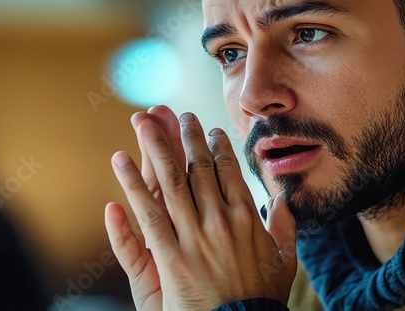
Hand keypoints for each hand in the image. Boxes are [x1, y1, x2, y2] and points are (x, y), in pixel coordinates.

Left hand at [104, 108, 296, 309]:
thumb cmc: (262, 300)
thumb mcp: (284, 261)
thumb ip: (284, 227)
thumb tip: (283, 200)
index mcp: (246, 219)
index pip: (229, 172)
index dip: (217, 147)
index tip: (210, 130)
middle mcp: (219, 221)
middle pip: (198, 169)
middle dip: (185, 137)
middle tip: (175, 113)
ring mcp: (194, 238)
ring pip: (170, 182)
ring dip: (154, 147)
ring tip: (141, 121)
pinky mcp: (170, 257)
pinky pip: (147, 214)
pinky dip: (132, 185)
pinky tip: (120, 161)